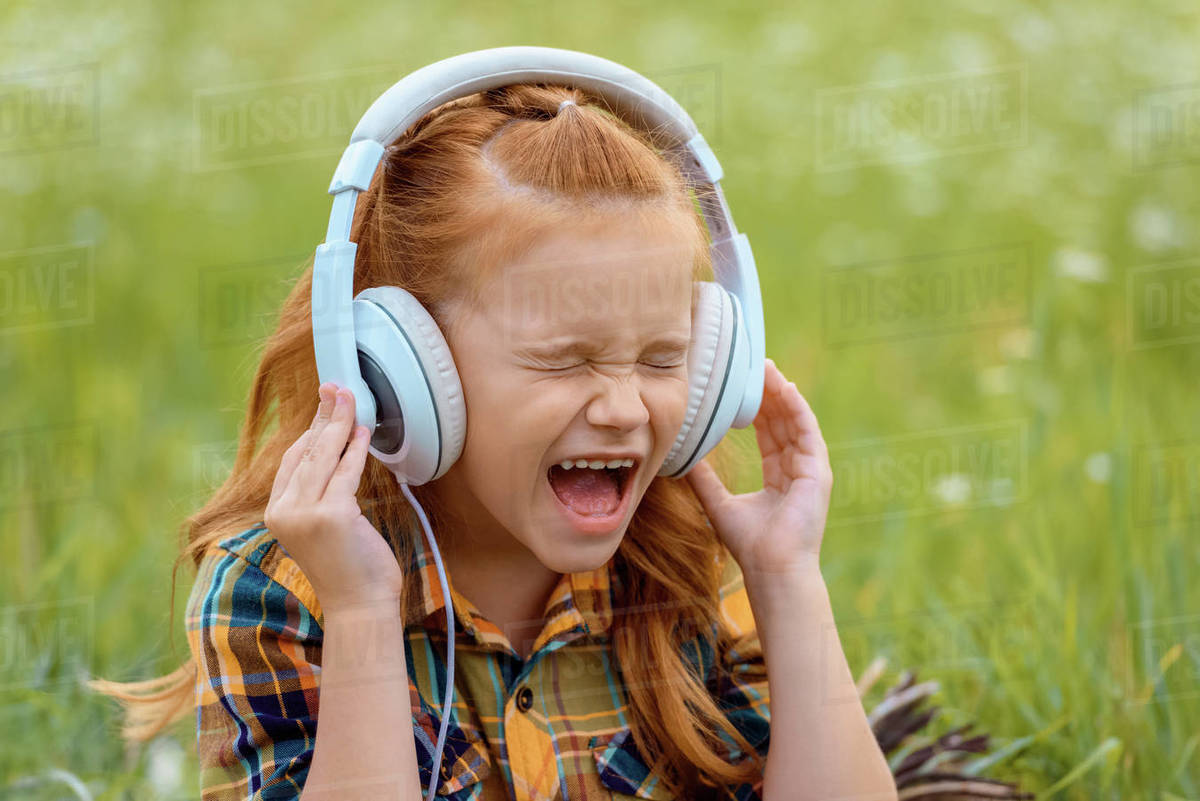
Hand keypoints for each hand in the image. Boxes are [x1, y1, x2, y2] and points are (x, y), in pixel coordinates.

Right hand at [263, 382, 404, 612]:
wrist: (359, 608)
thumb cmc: (349, 567)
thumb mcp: (326, 525)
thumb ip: (322, 492)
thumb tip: (334, 447)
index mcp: (277, 514)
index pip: (292, 460)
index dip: (310, 429)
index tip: (325, 405)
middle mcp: (284, 512)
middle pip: (305, 451)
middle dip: (324, 416)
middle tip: (337, 388)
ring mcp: (305, 514)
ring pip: (323, 456)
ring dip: (340, 424)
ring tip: (352, 400)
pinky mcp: (330, 516)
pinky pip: (345, 472)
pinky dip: (356, 450)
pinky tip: (364, 433)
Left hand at [685, 358, 832, 577]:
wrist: (771, 568)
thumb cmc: (750, 544)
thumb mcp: (719, 503)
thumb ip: (704, 479)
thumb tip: (681, 459)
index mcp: (779, 476)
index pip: (768, 433)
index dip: (757, 408)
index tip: (742, 386)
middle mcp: (797, 469)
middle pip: (782, 421)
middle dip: (769, 393)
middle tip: (752, 366)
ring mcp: (810, 469)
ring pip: (795, 421)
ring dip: (782, 393)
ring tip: (766, 369)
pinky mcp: (818, 471)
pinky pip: (808, 431)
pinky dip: (797, 408)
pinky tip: (785, 388)